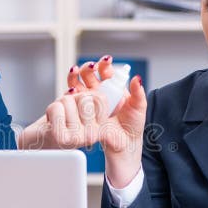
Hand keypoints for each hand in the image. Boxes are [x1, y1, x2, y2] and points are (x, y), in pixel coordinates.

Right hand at [51, 56, 146, 186]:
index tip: (105, 62)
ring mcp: (88, 101)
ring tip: (75, 72)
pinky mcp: (80, 111)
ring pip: (77, 83)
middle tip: (91, 68)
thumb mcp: (139, 108)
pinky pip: (71, 99)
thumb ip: (138, 92)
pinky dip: (69, 91)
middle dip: (88, 68)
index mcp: (113, 88)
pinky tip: (70, 90)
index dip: (104, 64)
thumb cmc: (132, 126)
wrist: (123, 145)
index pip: (105, 71)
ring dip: (75, 76)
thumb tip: (136, 78)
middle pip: (89, 74)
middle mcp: (99, 92)